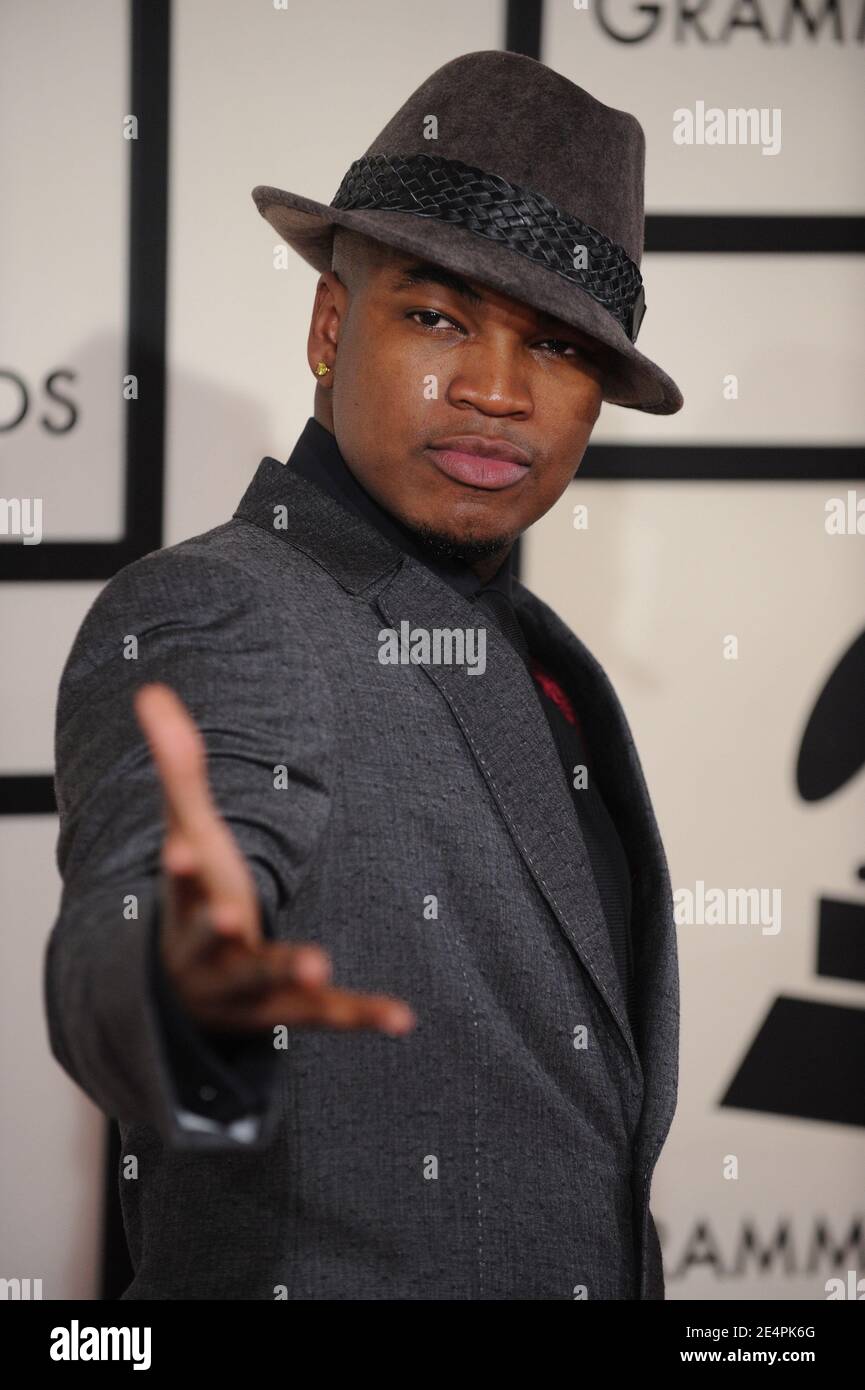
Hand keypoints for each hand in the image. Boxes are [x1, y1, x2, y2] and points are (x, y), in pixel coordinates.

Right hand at [133, 683, 415, 1037]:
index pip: (181, 883)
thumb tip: (152, 689)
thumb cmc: (197, 899)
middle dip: (219, 929)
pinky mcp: (287, 1010)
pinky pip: (325, 1015)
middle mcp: (210, 951)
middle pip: (211, 938)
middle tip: (231, 918)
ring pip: (266, 982)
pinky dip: (361, 1015)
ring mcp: (248, 986)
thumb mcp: (189, 834)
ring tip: (318, 963)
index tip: (178, 852)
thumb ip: (178, 766)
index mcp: (188, 902)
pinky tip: (403, 1018)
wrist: (188, 996)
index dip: (182, 869)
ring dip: (289, 970)